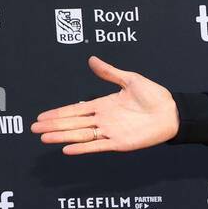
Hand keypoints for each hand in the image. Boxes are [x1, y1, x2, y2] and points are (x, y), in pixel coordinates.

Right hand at [30, 55, 180, 154]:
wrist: (172, 112)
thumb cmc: (155, 95)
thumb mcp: (130, 80)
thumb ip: (110, 72)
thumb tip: (92, 59)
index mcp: (104, 104)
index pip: (75, 109)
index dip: (58, 113)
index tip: (41, 116)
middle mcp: (104, 119)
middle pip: (73, 123)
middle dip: (53, 125)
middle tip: (34, 128)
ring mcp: (111, 132)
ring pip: (81, 134)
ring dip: (62, 136)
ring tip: (44, 138)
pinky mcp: (120, 143)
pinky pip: (97, 145)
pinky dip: (82, 148)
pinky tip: (67, 149)